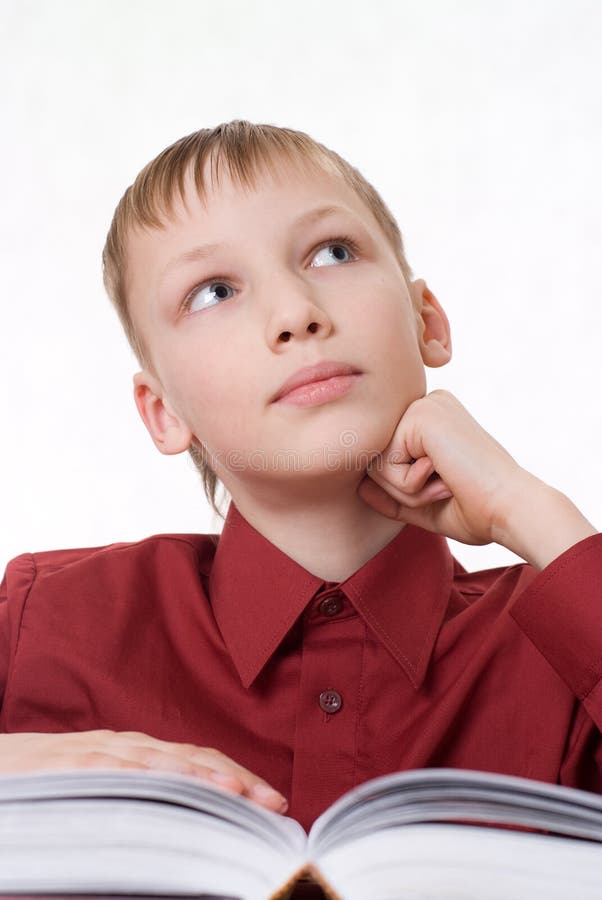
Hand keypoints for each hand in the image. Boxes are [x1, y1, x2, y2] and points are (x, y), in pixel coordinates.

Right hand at [0, 730, 287, 812]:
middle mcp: (122, 748)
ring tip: (243, 795)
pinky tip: (179, 787)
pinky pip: (116, 768)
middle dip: (237, 778)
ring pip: (161, 760)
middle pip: (191, 758)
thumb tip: (182, 830)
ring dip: (205, 776)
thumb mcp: (96, 790)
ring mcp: (97, 753)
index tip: (272, 802)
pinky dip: (151, 776)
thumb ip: (136, 798)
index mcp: (132, 754)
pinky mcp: (70, 765)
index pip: (195, 761)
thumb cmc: (43, 786)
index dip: (237, 777)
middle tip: (275, 802)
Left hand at [357, 389, 528, 546]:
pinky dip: (409, 486)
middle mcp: (425, 405)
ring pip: (374, 463)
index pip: (384, 459)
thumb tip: (359, 488)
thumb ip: (391, 494)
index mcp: (430, 420)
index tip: (447, 488)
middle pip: (373, 459)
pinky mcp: (420, 416)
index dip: (405, 489)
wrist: (511, 510)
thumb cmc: (478, 509)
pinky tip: (443, 478)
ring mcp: (423, 406)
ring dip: (406, 490)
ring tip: (445, 483)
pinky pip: (383, 465)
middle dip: (402, 490)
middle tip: (445, 487)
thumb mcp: (424, 503)